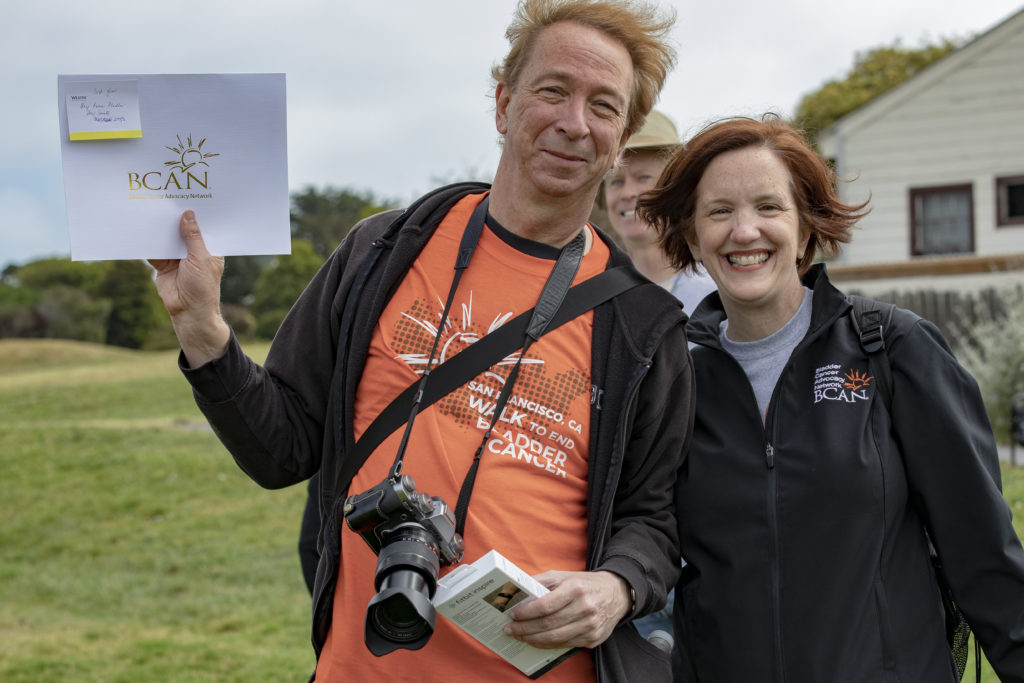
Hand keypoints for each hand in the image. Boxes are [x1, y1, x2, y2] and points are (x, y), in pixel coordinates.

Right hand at [148, 211, 230, 365]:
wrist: (188, 312)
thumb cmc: (202, 287)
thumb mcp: (200, 258)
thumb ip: (192, 237)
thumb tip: (187, 214)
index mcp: (208, 247)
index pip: (203, 226)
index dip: (197, 213)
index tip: (190, 194)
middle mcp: (193, 250)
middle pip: (182, 229)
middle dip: (174, 217)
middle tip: (165, 196)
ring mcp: (177, 256)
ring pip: (166, 237)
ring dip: (159, 227)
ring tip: (150, 207)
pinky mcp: (162, 264)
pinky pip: (153, 249)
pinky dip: (147, 240)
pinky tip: (139, 227)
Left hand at [502, 570, 630, 648]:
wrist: (617, 593)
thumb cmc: (584, 584)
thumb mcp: (563, 575)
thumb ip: (541, 581)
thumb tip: (517, 591)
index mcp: (576, 589)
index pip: (546, 605)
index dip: (526, 612)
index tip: (513, 614)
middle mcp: (585, 608)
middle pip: (548, 624)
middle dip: (525, 628)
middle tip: (509, 629)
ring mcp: (591, 626)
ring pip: (555, 638)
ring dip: (533, 639)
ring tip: (519, 636)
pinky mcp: (593, 639)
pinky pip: (565, 645)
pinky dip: (547, 644)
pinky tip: (536, 640)